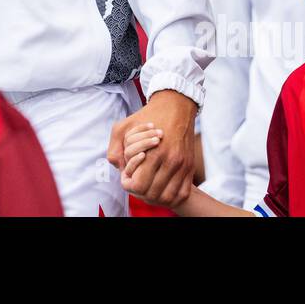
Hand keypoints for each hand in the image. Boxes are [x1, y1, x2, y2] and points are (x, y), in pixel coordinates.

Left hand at [108, 90, 195, 207]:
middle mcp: (170, 161)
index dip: (129, 185)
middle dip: (140, 193)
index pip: (139, 185)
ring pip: (169, 197)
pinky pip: (183, 193)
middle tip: (136, 184)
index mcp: (153, 152)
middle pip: (153, 194)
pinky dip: (172, 197)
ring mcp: (182, 165)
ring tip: (148, 188)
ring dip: (156, 197)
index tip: (127, 178)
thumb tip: (118, 167)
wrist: (176, 106)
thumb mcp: (123, 126)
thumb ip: (115, 148)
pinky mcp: (190, 166)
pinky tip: (161, 189)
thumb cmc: (147, 116)